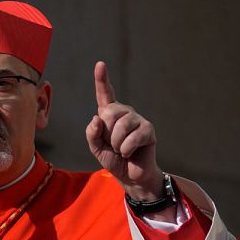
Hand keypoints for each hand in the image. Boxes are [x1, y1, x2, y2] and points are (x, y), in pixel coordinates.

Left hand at [85, 60, 165, 200]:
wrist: (131, 175)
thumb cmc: (113, 159)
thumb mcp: (96, 148)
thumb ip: (92, 134)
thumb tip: (97, 118)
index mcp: (109, 114)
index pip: (105, 94)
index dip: (102, 79)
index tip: (100, 64)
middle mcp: (124, 112)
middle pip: (108, 114)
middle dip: (107, 134)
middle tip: (113, 145)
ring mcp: (137, 119)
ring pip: (120, 126)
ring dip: (116, 144)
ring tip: (121, 150)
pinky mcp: (148, 129)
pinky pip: (132, 138)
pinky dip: (126, 150)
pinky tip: (130, 152)